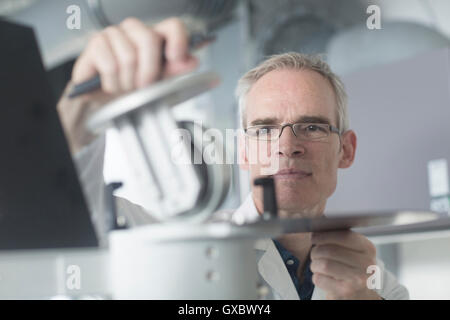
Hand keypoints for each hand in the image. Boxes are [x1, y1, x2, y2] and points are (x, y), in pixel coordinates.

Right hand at [57, 17, 197, 153]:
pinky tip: (110, 85)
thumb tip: (192, 61)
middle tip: (143, 86)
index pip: (172, 26)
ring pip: (128, 56)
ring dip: (127, 81)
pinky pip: (110, 64)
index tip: (176, 57)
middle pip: (148, 38)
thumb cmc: (131, 90)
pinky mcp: (96, 43)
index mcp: (155, 37)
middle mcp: (135, 31)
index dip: (177, 40)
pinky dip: (112, 83)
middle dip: (148, 70)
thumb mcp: (158, 83)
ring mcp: (114, 34)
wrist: (104, 103)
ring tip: (124, 87)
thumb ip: (174, 71)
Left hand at [310, 230, 381, 299]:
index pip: (344, 236)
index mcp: (368, 248)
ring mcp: (357, 279)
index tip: (314, 237)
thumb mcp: (353, 251)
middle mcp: (366, 264)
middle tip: (315, 254)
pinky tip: (323, 278)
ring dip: (315, 264)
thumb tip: (318, 229)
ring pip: (323, 264)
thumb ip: (340, 238)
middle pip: (330, 250)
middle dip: (316, 251)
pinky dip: (316, 277)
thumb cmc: (353, 269)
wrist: (361, 295)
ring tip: (318, 266)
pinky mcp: (345, 291)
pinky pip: (319, 279)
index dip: (324, 235)